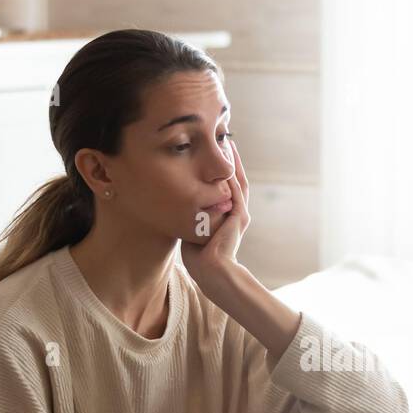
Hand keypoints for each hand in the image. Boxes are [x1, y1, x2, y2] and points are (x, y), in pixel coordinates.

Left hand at [182, 137, 250, 297]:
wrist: (211, 273)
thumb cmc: (198, 259)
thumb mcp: (192, 230)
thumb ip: (189, 216)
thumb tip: (173, 204)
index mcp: (227, 217)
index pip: (226, 188)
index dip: (222, 170)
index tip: (213, 153)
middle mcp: (236, 214)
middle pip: (236, 180)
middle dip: (230, 160)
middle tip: (224, 139)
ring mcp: (239, 214)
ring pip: (238, 181)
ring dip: (233, 161)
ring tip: (227, 142)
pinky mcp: (239, 216)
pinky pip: (236, 189)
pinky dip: (232, 172)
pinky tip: (228, 157)